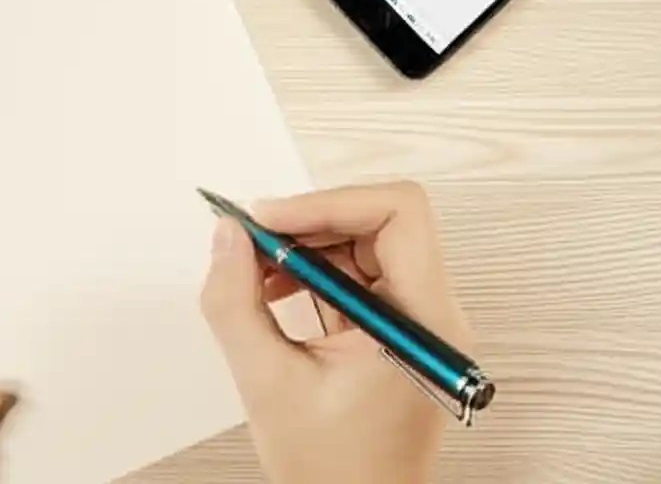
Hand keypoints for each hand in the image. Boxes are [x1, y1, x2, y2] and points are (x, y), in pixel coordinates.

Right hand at [200, 182, 473, 483]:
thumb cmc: (332, 473)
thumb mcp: (266, 383)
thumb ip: (235, 303)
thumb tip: (227, 236)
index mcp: (421, 324)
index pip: (399, 213)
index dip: (329, 203)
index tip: (271, 220)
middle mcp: (433, 316)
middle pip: (381, 222)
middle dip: (310, 222)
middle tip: (253, 240)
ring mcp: (417, 324)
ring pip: (368, 245)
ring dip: (308, 247)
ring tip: (256, 271)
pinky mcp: (397, 334)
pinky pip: (361, 277)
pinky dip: (314, 273)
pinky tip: (274, 292)